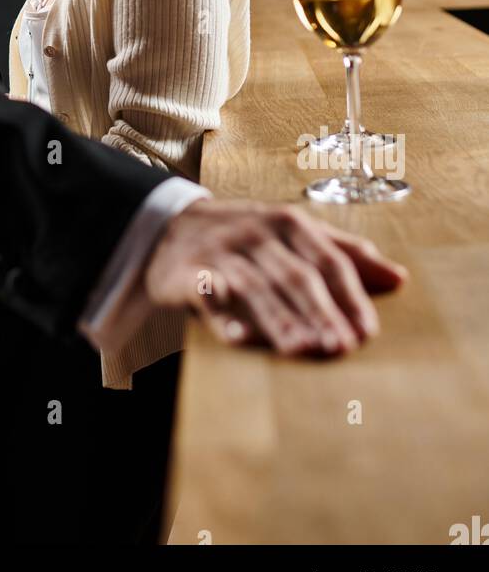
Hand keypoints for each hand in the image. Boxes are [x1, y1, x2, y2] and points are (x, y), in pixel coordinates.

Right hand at [144, 200, 407, 355]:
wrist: (170, 226)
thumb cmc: (248, 237)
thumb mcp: (294, 233)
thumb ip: (344, 253)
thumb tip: (399, 278)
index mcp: (289, 221)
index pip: (327, 259)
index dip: (348, 296)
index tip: (367, 332)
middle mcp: (257, 231)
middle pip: (295, 275)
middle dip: (320, 312)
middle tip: (339, 348)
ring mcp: (221, 249)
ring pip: (256, 287)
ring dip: (280, 319)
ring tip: (302, 349)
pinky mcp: (188, 270)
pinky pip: (208, 294)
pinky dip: (224, 315)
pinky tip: (241, 339)